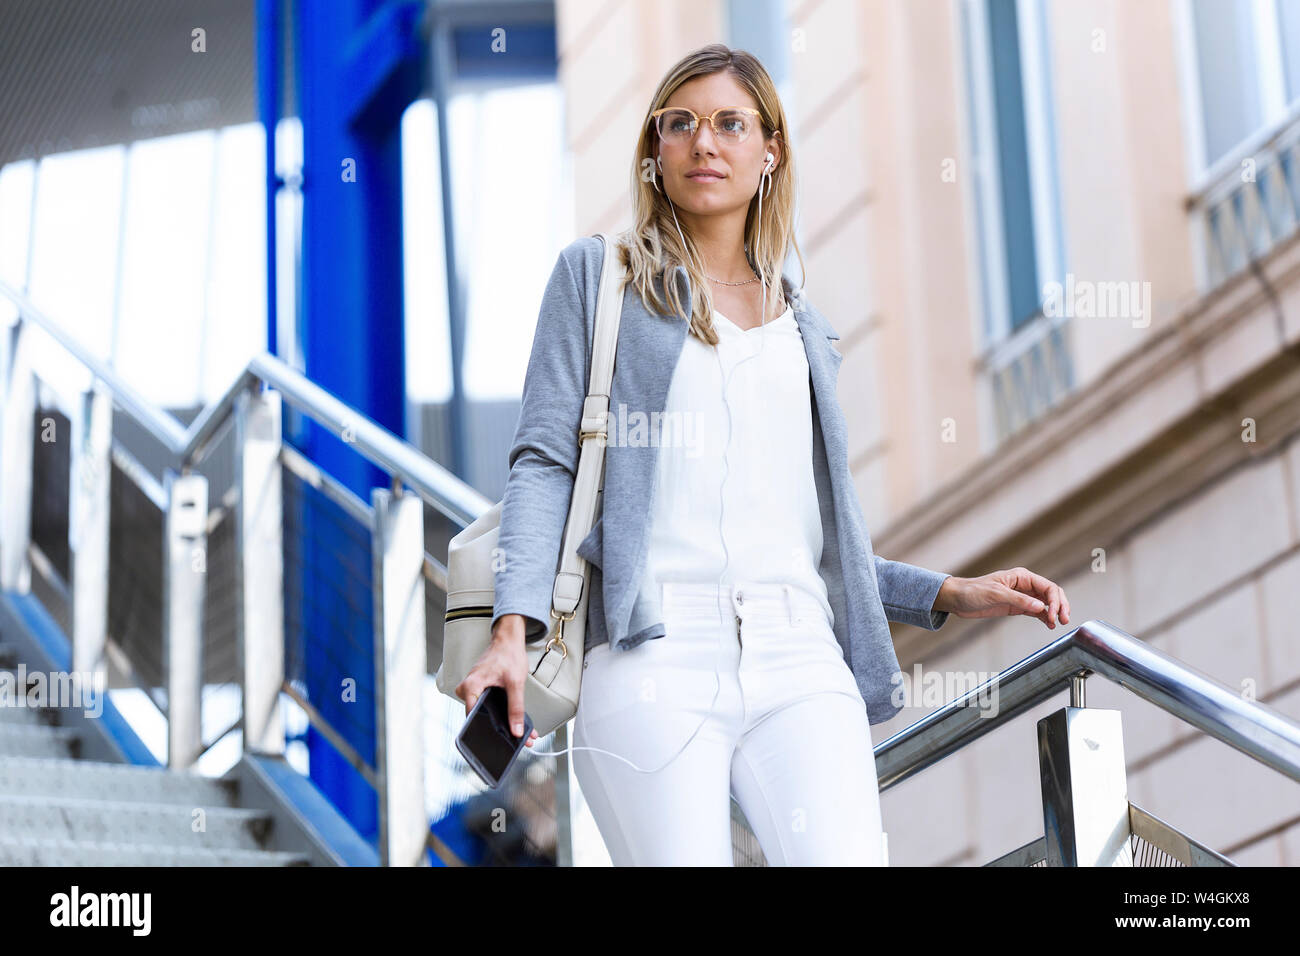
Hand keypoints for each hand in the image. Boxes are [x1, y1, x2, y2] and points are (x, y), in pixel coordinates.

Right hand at [454, 615, 541, 747]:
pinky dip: (501, 713)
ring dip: (503, 722)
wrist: (508, 639)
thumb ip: (516, 708)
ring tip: (522, 734)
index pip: (474, 717)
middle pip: (480, 717)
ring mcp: (472, 690)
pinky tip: (515, 721)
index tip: (502, 743)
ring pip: (484, 713)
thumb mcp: (516, 683)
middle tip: (518, 740)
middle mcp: (468, 690)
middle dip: (500, 730)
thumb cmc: (508, 655)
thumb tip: (517, 731)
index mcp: (471, 687)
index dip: (489, 731)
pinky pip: (486, 706)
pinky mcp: (479, 690)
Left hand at [934, 567, 1070, 628]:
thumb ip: (1019, 601)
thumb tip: (1041, 607)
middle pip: (1051, 594)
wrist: (957, 599)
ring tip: (1058, 624)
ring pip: (1046, 603)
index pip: (1048, 587)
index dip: (1056, 601)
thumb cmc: (973, 591)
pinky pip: (1036, 611)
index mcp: (1022, 577)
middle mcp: (1024, 585)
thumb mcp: (996, 594)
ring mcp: (1022, 596)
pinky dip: (1044, 617)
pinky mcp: (1016, 607)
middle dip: (1060, 606)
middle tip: (1064, 620)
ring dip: (1054, 612)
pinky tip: (1049, 625)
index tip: (1056, 615)